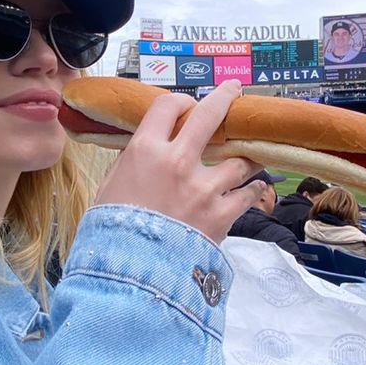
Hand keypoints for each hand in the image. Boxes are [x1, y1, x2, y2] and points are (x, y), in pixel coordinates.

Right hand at [94, 81, 266, 243]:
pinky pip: (248, 194)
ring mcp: (204, 188)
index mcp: (145, 151)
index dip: (180, 101)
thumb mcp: (110, 187)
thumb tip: (146, 152)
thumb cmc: (113, 231)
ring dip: (245, 156)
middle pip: (210, 115)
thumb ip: (132, 164)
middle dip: (225, 98)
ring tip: (251, 155)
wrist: (130, 273)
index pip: (167, 106)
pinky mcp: (222, 214)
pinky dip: (253, 190)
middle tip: (235, 91)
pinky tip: (255, 187)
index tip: (188, 105)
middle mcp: (178, 162)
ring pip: (239, 158)